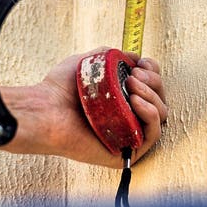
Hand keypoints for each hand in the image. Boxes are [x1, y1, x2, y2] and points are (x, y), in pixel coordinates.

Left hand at [5, 49, 167, 167]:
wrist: (45, 109)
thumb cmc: (60, 89)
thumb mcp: (90, 61)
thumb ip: (113, 56)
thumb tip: (136, 57)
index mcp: (122, 99)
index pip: (151, 87)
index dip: (153, 72)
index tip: (141, 63)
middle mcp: (127, 116)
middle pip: (160, 99)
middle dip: (154, 81)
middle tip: (134, 75)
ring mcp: (128, 133)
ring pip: (160, 115)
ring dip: (152, 95)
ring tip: (132, 85)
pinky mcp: (127, 151)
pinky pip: (152, 135)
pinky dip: (151, 114)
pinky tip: (137, 102)